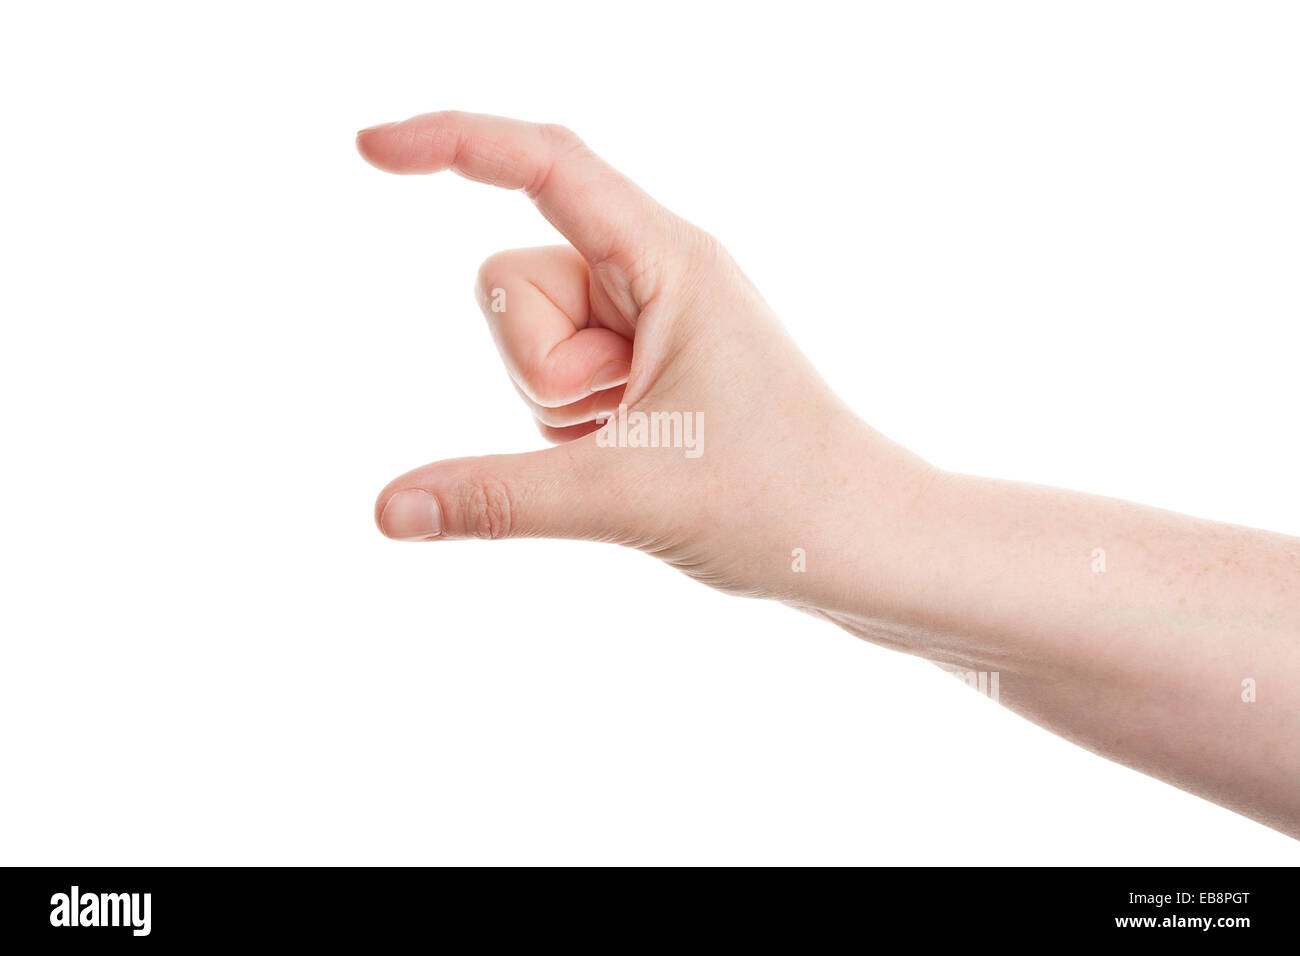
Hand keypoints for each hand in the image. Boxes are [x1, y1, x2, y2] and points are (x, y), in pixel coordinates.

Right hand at [356, 111, 931, 605]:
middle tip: (618, 417)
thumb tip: (383, 511)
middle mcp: (653, 273)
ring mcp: (644, 320)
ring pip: (526, 340)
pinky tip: (639, 451)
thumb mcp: (622, 494)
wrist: (857, 540)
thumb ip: (495, 497)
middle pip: (510, 282)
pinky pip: (552, 378)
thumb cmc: (775, 500)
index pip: (547, 165)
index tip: (368, 148)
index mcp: (668, 261)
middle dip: (535, 366)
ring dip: (556, 403)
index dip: (453, 143)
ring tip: (640, 439)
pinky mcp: (640, 364)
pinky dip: (571, 425)